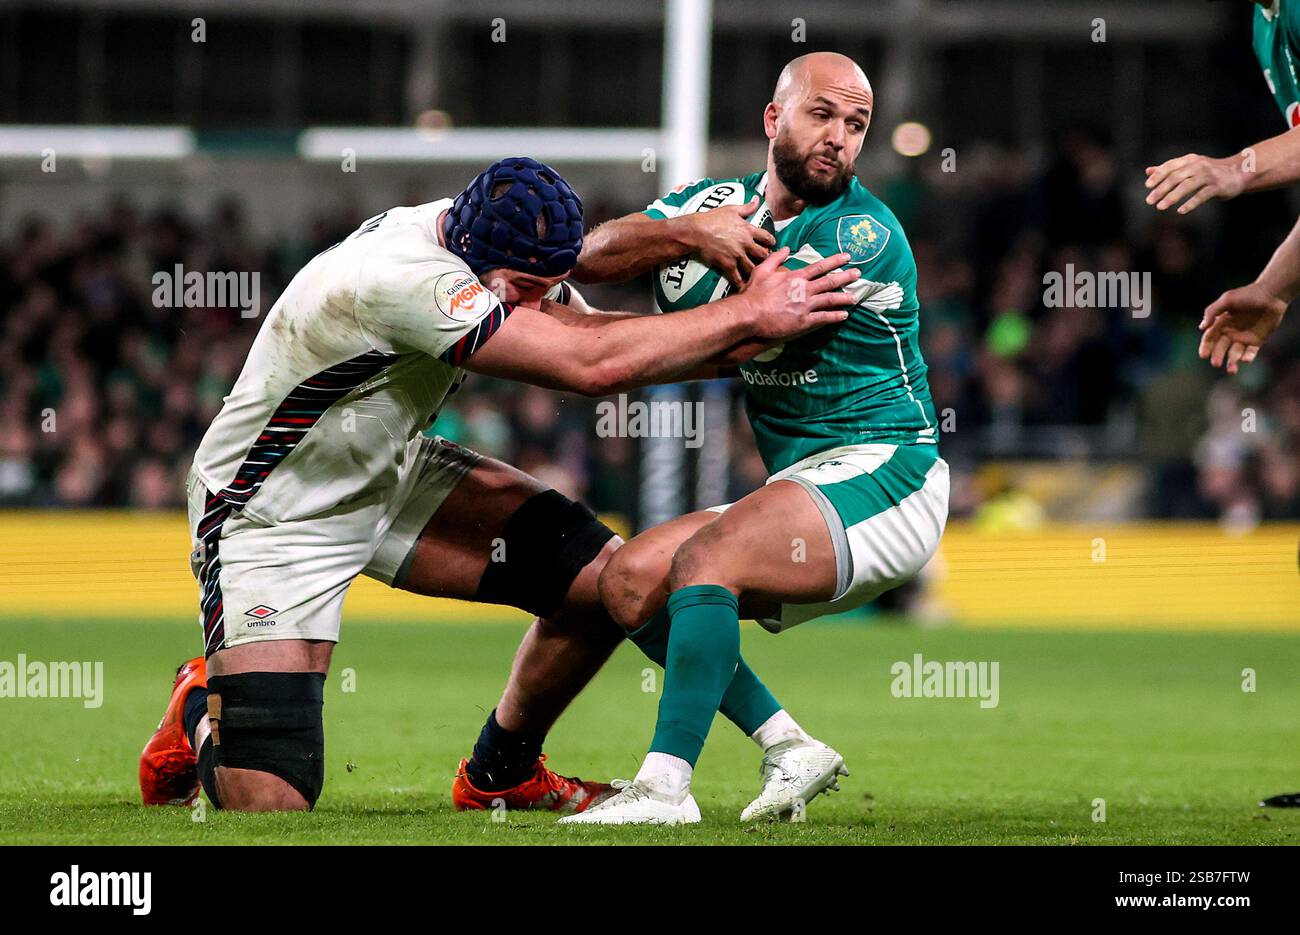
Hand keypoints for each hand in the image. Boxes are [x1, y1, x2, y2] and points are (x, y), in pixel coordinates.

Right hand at [689, 196, 776, 286]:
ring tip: (757, 274)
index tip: (771, 245)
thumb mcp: (731, 209)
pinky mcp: (728, 264)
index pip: (767, 237)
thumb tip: (756, 200)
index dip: (771, 242)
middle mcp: (746, 243)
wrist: (697, 231)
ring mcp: (737, 255)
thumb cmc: (712, 218)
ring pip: (753, 267)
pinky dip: (741, 283)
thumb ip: (747, 207)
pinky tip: (744, 286)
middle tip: (764, 261)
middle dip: (765, 258)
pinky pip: (737, 277)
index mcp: (748, 230)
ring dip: (755, 271)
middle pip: (763, 254)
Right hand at [739, 247, 858, 340]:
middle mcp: (804, 289)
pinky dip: (835, 316)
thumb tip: (787, 249)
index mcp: (795, 277)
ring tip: (855, 297)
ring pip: (830, 299)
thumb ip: (776, 258)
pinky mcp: (803, 321)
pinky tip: (844, 315)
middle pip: (829, 281)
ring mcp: (805, 306)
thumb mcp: (762, 270)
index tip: (846, 257)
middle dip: (845, 277)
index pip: (819, 267)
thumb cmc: (754, 293)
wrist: (749, 314)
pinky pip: (823, 318)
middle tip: (858, 273)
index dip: (835, 261)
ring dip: (844, 298)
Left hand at [1145, 153, 1245, 213]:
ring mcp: (1209, 176)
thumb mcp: (1189, 167)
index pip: (1170, 166)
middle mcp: (1199, 166)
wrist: (1237, 173)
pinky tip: (1180, 211)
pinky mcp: (1217, 186)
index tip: (1147, 186)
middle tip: (1149, 201)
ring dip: (1172, 197)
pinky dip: (1191, 203)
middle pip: (1176, 177)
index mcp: (1190, 160)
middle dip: (1161, 189)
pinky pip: (1202, 195)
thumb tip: (1148, 171)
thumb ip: (1170, 169)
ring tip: (1160, 206)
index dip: (1158, 175)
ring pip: (1187, 186)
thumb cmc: (1208, 172)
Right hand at [1199, 283, 1287, 373]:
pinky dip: (1248, 357)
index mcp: (1221, 324)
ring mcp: (1243, 338)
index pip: (1210, 338)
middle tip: (1215, 363)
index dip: (1205, 347)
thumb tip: (1202, 327)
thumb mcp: (1227, 299)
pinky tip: (1246, 359)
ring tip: (1232, 370)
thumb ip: (1212, 311)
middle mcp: (1230, 333)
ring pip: (1235, 354)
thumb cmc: (1247, 294)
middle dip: (1217, 356)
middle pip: (1220, 348)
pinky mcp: (1257, 341)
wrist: (1271, 295)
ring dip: (1232, 362)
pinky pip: (1251, 352)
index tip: (1203, 355)